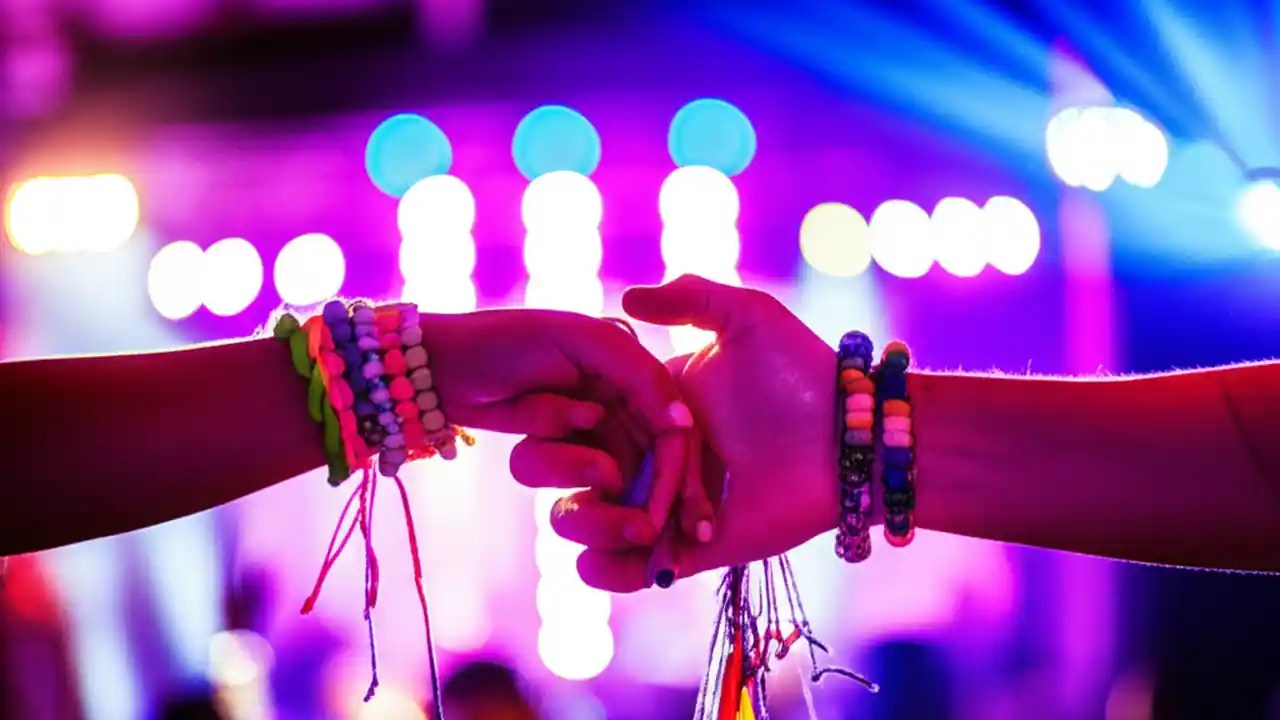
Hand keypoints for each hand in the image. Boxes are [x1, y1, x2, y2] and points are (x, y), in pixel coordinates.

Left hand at [420, 309, 692, 530]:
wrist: (440, 360)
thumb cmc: (512, 339)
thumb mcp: (586, 341)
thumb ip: (642, 376)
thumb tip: (683, 422)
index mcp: (639, 376)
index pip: (674, 438)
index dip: (678, 479)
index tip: (667, 518)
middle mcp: (622, 406)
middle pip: (648, 471)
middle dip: (642, 507)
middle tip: (641, 536)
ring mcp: (589, 432)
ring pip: (606, 484)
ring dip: (580, 479)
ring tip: (558, 469)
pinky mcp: (556, 451)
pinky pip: (563, 479)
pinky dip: (547, 463)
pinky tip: (520, 416)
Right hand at [510, 276, 846, 591]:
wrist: (848, 441)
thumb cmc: (801, 373)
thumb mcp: (749, 317)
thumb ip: (690, 297)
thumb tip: (627, 300)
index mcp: (644, 404)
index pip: (569, 414)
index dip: (554, 416)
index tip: (581, 414)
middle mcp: (641, 454)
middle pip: (556, 471)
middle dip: (562, 472)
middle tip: (612, 470)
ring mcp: (657, 504)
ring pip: (575, 524)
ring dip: (588, 524)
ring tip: (642, 520)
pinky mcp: (681, 552)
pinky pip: (616, 571)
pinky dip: (605, 569)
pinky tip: (641, 549)